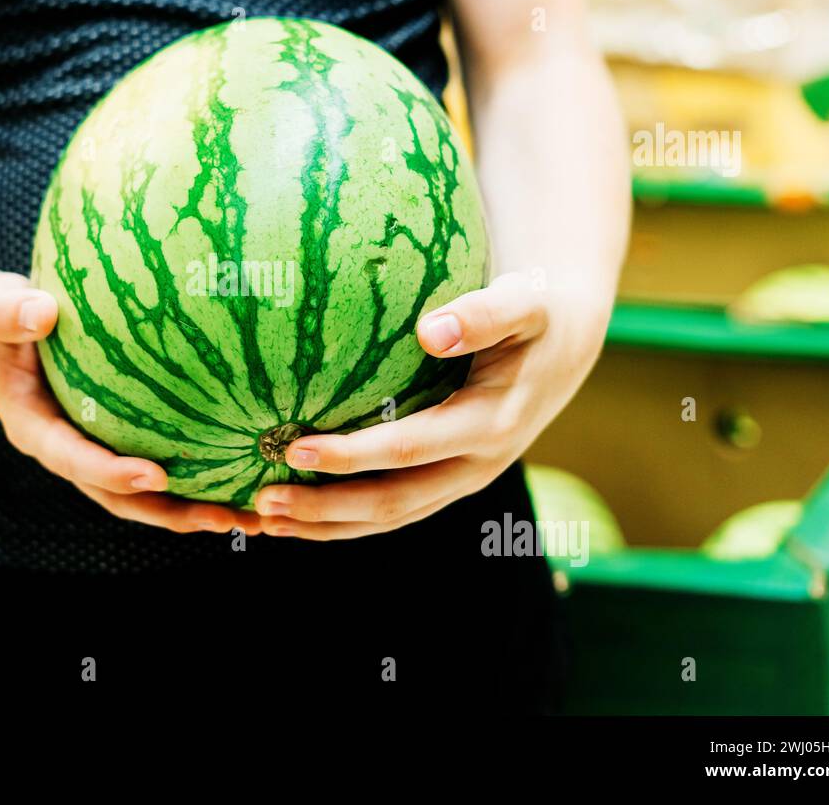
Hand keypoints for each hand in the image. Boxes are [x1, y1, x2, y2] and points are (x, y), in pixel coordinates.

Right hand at [0, 274, 263, 535]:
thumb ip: (10, 312)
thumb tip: (41, 310)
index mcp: (35, 430)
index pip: (75, 461)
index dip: (113, 474)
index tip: (157, 476)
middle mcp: (67, 451)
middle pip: (120, 497)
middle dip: (171, 513)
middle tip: (224, 520)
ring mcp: (92, 450)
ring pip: (144, 493)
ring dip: (194, 509)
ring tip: (251, 517)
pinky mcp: (115, 439)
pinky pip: (158, 460)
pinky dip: (197, 475)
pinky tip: (246, 472)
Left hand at [252, 272, 611, 539]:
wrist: (566, 343)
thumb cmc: (536, 314)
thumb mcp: (523, 304)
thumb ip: (483, 314)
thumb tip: (430, 331)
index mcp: (491, 425)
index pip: (409, 449)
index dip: (352, 455)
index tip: (294, 449)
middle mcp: (477, 466)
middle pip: (393, 503)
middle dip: (326, 509)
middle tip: (262, 502)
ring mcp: (461, 480)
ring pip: (389, 518)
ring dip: (325, 525)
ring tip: (263, 520)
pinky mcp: (447, 481)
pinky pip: (393, 510)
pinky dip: (341, 519)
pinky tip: (295, 516)